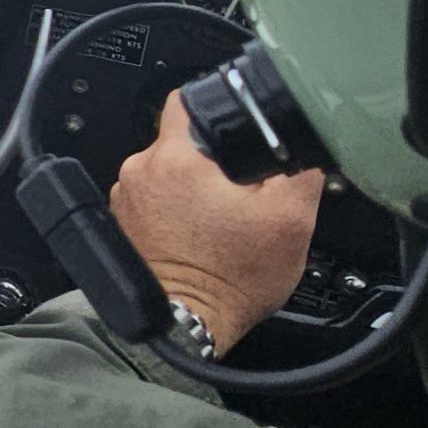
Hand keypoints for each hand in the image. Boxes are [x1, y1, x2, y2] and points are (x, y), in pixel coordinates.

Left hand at [110, 94, 323, 353]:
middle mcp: (140, 172)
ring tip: (220, 218)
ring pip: (169, 172)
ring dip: (193, 187)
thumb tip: (304, 145)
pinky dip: (176, 210)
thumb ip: (300, 170)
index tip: (239, 127)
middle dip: (213, 159)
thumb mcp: (291, 220)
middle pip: (183, 140)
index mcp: (175, 157)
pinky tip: (200, 232)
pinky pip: (155, 200)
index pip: (189, 99)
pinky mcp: (122, 225)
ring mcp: (126, 200)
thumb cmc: (228, 282)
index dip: (221, 106)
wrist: (187, 328)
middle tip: (239, 192)